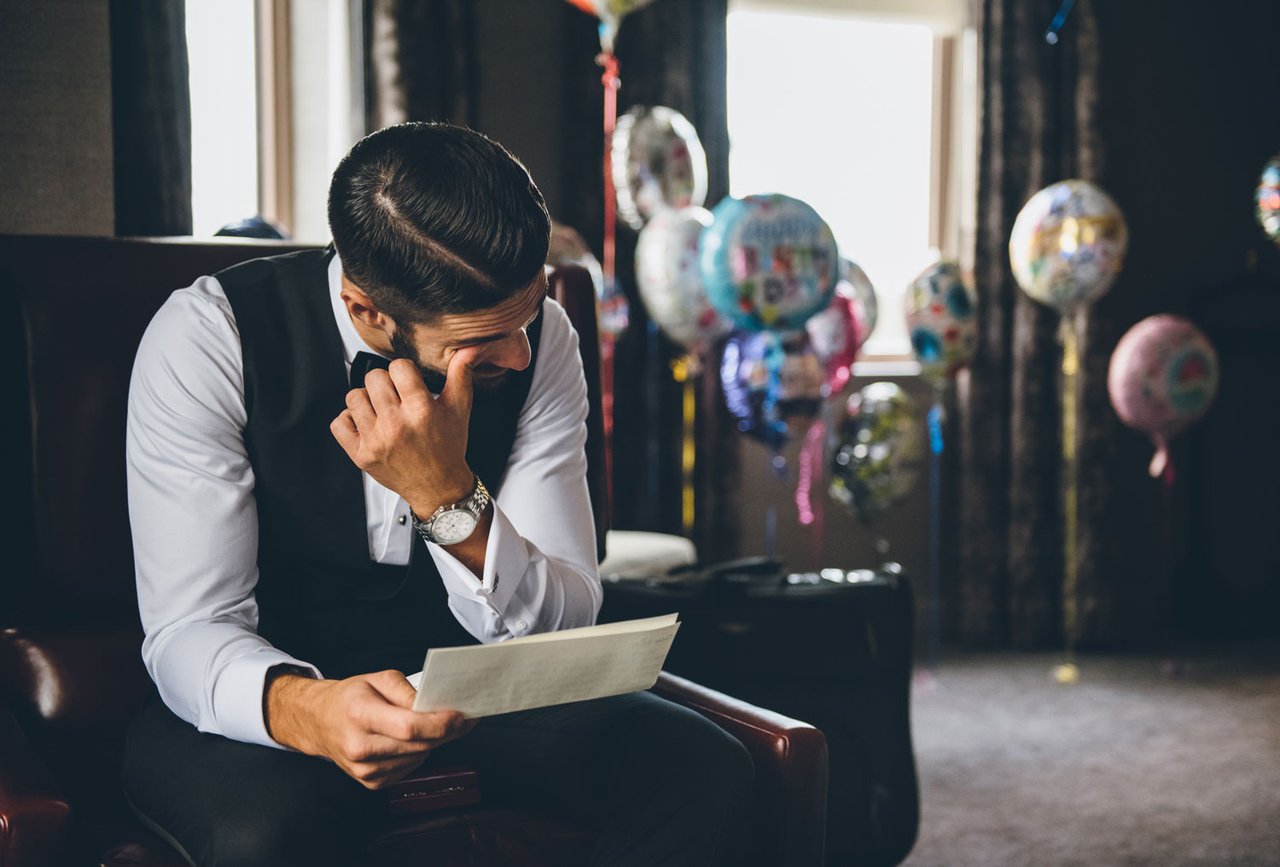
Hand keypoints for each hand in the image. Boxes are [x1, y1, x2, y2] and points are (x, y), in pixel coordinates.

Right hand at [265, 669, 475, 789]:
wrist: (320, 722)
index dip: (440, 723)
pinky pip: (409, 769)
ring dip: (433, 743)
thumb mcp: (378, 679)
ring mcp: (364, 771)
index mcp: (360, 715)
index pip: (409, 727)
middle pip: (418, 746)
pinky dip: (418, 754)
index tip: (462, 716)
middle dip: (446, 732)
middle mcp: (359, 747)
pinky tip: (413, 741)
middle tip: (463, 718)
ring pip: (418, 759)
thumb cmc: (352, 697)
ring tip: (436, 725)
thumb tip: (435, 706)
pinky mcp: (370, 783)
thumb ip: (408, 691)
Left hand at [331, 347, 481, 513]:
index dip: (404, 372)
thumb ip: (461, 375)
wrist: (438, 487)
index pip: (398, 367)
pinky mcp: (360, 454)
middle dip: (386, 384)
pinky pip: (339, 423)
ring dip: (367, 401)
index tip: (408, 383)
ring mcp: (375, 440)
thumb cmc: (448, 447)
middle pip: (374, 378)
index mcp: (421, 410)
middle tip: (396, 398)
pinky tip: (367, 424)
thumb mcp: (459, 409)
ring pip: (354, 397)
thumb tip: (468, 349)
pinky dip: (350, 421)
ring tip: (382, 411)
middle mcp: (396, 424)